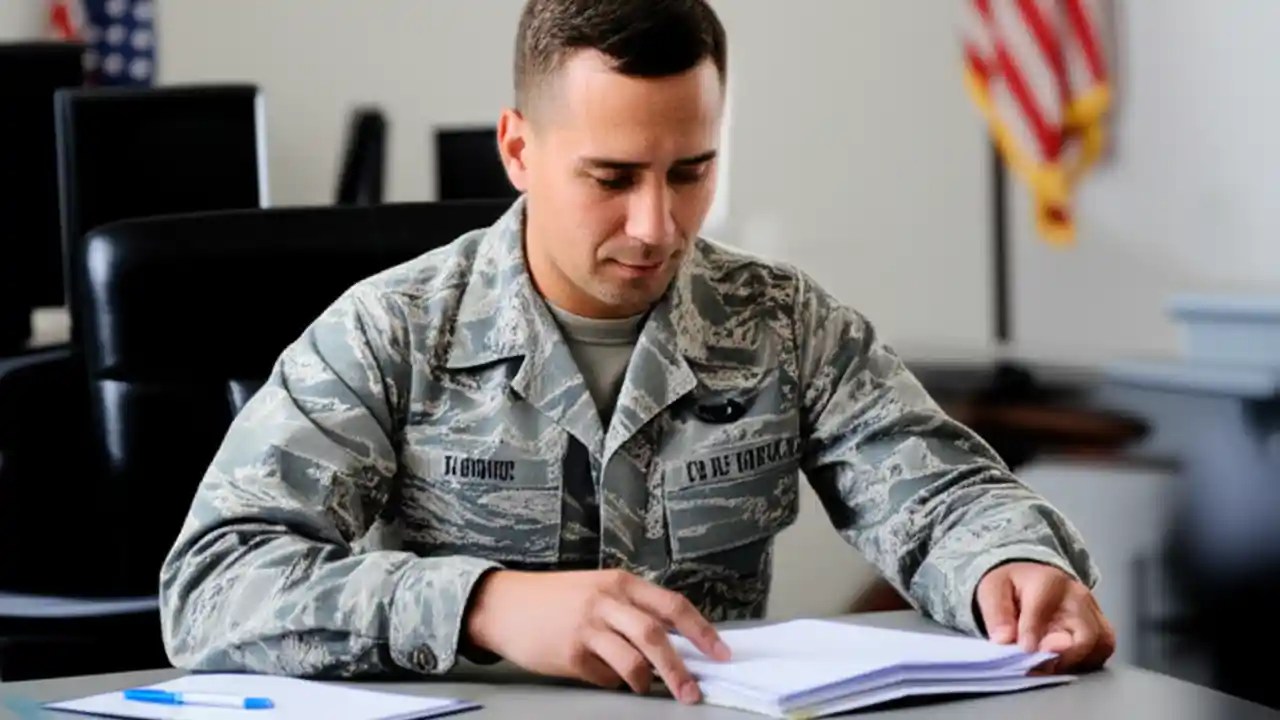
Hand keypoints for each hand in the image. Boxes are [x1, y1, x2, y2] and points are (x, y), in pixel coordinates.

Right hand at [463, 569, 730, 702]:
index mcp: (620, 583)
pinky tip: (603, 676)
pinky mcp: (570, 653)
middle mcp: (606, 601)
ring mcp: (587, 628)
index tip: (721, 653)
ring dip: (646, 681)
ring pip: (633, 661)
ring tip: (646, 687)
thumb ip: (632, 609)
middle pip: (655, 636)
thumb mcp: (598, 590)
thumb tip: (673, 640)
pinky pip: (604, 677)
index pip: (672, 605)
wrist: (504, 605)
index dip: (701, 631)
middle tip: (693, 692)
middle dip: (680, 669)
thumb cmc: (555, 599)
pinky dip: (612, 682)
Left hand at [975, 562, 1115, 672]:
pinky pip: (1103, 650)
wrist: (1033, 577)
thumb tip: (1003, 640)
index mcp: (1048, 581)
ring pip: (1100, 644)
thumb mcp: (993, 590)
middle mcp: (1078, 596)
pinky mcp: (1101, 627)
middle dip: (1063, 655)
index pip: (1042, 609)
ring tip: (1049, 665)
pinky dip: (1086, 662)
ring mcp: (1093, 612)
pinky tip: (1063, 663)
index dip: (1032, 633)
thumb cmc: (1013, 585)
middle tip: (1040, 665)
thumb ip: (997, 614)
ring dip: (1076, 661)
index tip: (1024, 650)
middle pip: (1085, 632)